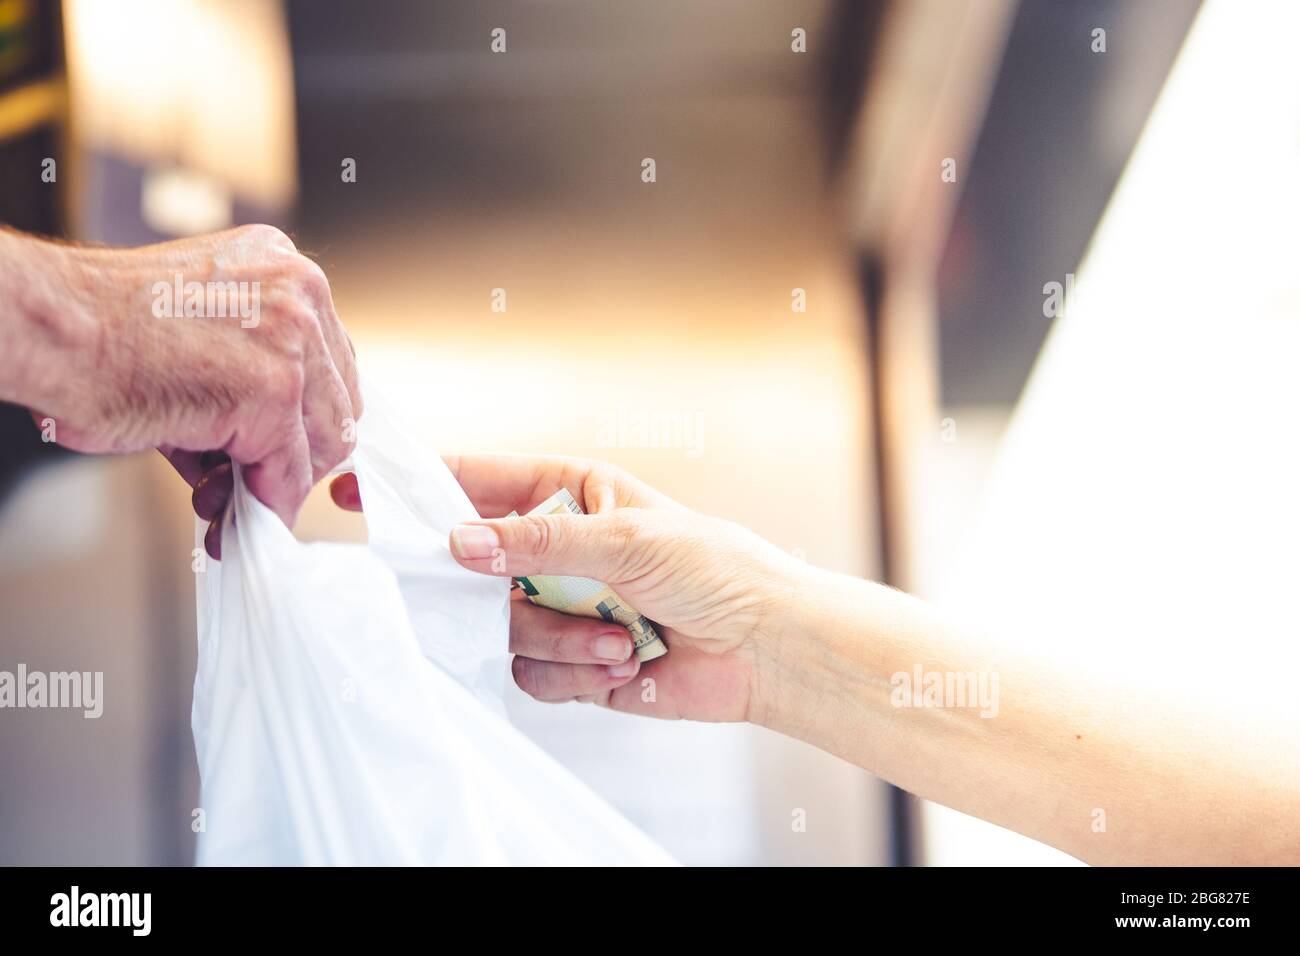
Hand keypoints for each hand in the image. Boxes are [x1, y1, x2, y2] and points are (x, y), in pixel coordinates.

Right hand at [12, 225, 360, 556]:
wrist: (52, 328)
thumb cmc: (102, 330)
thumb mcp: (201, 333)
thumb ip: (250, 380)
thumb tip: (279, 457)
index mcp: (283, 269)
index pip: (331, 367)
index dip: (305, 422)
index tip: (278, 453)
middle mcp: (300, 292)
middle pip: (337, 406)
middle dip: (293, 455)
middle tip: (247, 481)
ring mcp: (293, 338)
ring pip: (322, 443)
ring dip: (274, 480)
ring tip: (219, 489)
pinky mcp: (274, 387)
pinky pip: (287, 470)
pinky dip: (260, 499)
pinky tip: (219, 499)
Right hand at [329, 455, 812, 722]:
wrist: (764, 648)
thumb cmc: (714, 568)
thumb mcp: (627, 538)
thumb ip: (539, 542)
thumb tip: (460, 543)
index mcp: (569, 493)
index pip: (478, 480)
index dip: (421, 485)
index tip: (360, 488)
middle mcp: (556, 547)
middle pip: (473, 562)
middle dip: (489, 586)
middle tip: (504, 593)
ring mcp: (558, 605)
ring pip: (499, 625)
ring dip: (558, 637)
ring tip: (617, 636)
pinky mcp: (568, 660)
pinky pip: (529, 671)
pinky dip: (573, 670)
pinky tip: (625, 659)